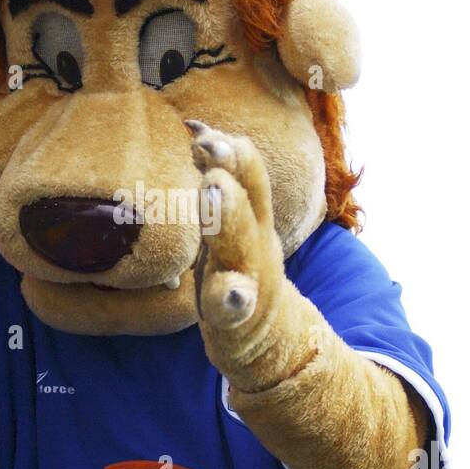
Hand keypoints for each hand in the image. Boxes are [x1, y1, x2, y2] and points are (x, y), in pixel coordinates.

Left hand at [185, 120, 288, 365]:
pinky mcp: (237, 317)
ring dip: (227, 216)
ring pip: (239, 244)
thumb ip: (218, 178)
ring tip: (213, 191)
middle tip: (210, 147)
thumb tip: (196, 128)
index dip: (227, 149)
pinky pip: (234, 305)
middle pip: (248, 201)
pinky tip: (232, 294)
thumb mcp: (232, 221)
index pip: (247, 174)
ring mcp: (250, 277)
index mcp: (253, 218)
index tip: (196, 128)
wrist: (273, 340)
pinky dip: (233, 297)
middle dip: (231, 171)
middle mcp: (255, 242)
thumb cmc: (241, 269)